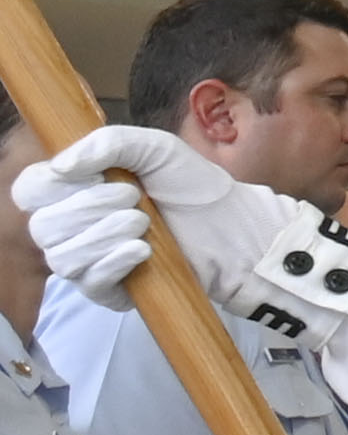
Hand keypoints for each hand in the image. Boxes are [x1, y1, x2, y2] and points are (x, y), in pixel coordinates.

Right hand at [10, 128, 273, 311]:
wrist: (231, 224)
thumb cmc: (190, 183)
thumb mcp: (155, 147)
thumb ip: (108, 143)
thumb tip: (60, 166)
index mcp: (74, 189)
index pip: (29, 190)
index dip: (52, 185)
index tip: (95, 175)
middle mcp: (71, 227)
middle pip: (42, 226)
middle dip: (89, 207)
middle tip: (133, 197)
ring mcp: (87, 261)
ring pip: (61, 258)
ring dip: (105, 235)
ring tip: (144, 222)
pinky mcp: (108, 290)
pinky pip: (89, 283)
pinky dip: (114, 263)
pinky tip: (143, 251)